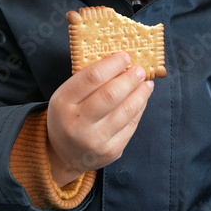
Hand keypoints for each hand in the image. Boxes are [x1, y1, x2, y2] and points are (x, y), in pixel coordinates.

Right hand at [46, 52, 153, 185]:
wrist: (64, 154)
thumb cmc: (68, 116)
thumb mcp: (67, 96)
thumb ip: (88, 80)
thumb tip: (122, 62)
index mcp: (63, 103)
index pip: (92, 78)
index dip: (113, 64)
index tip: (125, 56)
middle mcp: (78, 123)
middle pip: (111, 94)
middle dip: (130, 78)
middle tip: (140, 70)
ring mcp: (95, 139)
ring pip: (126, 111)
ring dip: (140, 93)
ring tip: (146, 83)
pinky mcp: (111, 150)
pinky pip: (131, 125)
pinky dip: (139, 109)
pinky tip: (142, 99)